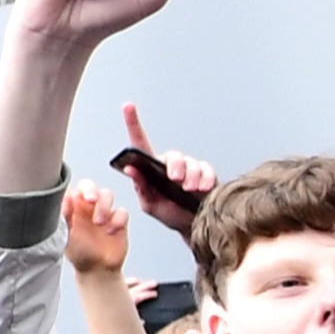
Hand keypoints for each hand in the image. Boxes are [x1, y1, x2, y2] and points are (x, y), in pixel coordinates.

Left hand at [63, 181, 130, 279]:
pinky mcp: (118, 221)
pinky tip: (111, 231)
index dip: (75, 190)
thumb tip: (65, 199)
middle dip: (92, 190)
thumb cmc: (79, 253)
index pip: (73, 189)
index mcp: (72, 208)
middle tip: (91, 200)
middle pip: (91, 186)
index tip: (77, 199)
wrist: (96, 270)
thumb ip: (64, 218)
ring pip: (107, 195)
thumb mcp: (66, 236)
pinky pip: (122, 212)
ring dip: (104, 206)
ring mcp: (104, 212)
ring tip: (99, 222)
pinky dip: (118, 219)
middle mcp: (87, 207)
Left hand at [114, 106, 215, 235]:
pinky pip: (207, 169)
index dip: (133, 123)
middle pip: (173, 155)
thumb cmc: (169, 214)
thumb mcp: (151, 204)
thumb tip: (130, 169)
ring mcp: (190, 169)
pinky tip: (202, 188)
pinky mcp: (206, 174)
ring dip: (191, 175)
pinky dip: (205, 177)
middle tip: (175, 179)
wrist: (191, 227)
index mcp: (152, 170)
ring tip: (189, 189)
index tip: (127, 106)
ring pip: (191, 162)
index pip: (141, 142)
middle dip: (175, 166)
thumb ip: (141, 187)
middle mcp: (171, 165)